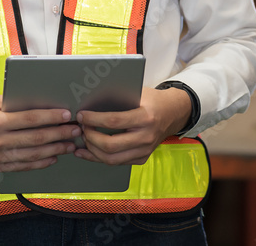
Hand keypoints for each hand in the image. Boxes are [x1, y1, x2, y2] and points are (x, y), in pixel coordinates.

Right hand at [0, 96, 79, 172]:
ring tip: (70, 144)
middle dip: (60, 134)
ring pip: (33, 155)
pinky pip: (23, 166)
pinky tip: (53, 156)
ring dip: (55, 150)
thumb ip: (16, 103)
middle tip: (76, 129)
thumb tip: (45, 103)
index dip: (51, 117)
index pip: (30, 119)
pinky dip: (41, 162)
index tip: (67, 114)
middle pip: (36, 139)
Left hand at [74, 87, 190, 165]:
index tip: (81, 115)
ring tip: (83, 140)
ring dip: (92, 151)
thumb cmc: (153, 100)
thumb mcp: (139, 94)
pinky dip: (99, 158)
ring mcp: (145, 150)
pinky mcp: (142, 158)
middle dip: (90, 137)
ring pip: (111, 159)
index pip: (114, 122)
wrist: (174, 113)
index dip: (94, 119)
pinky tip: (88, 152)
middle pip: (110, 145)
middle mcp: (146, 137)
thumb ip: (119, 99)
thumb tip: (90, 102)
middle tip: (81, 128)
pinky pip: (117, 163)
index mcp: (145, 118)